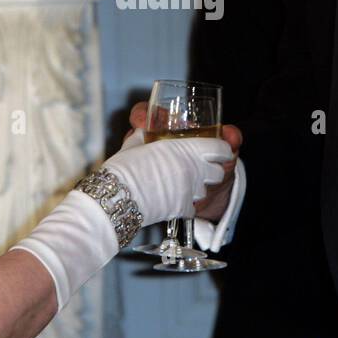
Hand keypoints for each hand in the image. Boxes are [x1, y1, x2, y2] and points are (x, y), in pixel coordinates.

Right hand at [126, 101, 242, 222]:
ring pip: (206, 188)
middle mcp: (193, 170)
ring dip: (198, 185)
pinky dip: (186, 203)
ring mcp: (190, 191)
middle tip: (199, 164)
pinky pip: (192, 205)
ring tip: (182, 181)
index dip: (221, 147)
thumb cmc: (124, 169)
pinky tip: (173, 197)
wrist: (116, 199)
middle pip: (218, 171)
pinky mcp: (183, 209)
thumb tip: (146, 129)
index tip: (219, 147)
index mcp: (185, 149)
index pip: (220, 147)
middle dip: (212, 168)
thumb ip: (146, 134)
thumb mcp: (136, 142)